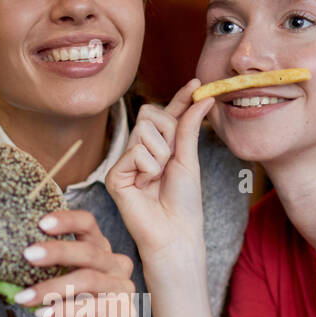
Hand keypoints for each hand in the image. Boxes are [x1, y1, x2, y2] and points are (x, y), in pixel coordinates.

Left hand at [13, 209, 138, 316]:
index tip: (40, 223)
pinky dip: (67, 311)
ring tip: (25, 298)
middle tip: (27, 255)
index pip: (88, 224)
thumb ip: (40, 276)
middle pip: (89, 250)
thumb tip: (8, 262)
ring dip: (53, 288)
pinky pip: (96, 307)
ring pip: (89, 279)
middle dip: (56, 251)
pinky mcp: (126, 313)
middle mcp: (116, 265)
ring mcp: (125, 289)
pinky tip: (44, 316)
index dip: (67, 219)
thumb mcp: (52, 294)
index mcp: (100, 252)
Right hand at [105, 78, 213, 265]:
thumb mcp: (189, 159)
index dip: (180, 99)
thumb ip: (188, 126)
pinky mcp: (113, 175)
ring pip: (144, 131)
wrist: (175, 233)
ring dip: (161, 155)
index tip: (197, 83)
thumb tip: (202, 97)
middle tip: (170, 161)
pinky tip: (146, 186)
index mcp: (159, 147)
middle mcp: (139, 151)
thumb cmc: (184, 203)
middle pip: (151, 114)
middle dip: (168, 133)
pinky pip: (135, 152)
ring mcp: (125, 162)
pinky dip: (148, 168)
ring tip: (158, 179)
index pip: (167, 115)